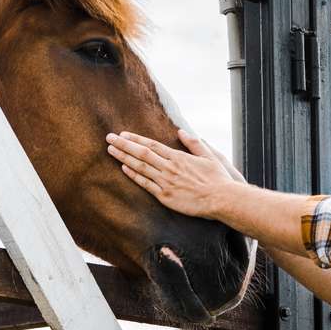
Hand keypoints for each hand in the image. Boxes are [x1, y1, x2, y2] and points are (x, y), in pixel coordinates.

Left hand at [106, 129, 241, 218]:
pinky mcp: (166, 196)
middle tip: (109, 138)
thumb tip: (181, 131)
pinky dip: (134, 175)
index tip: (123, 134)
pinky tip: (124, 168)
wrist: (221, 199)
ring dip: (124, 158)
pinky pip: (146, 184)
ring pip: (140, 167)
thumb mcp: (209, 156)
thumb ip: (194, 143)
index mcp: (178, 157)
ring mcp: (166, 182)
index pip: (152, 145)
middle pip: (141, 153)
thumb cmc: (218, 178)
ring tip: (110, 151)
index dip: (136, 139)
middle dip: (124, 145)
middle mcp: (169, 167)